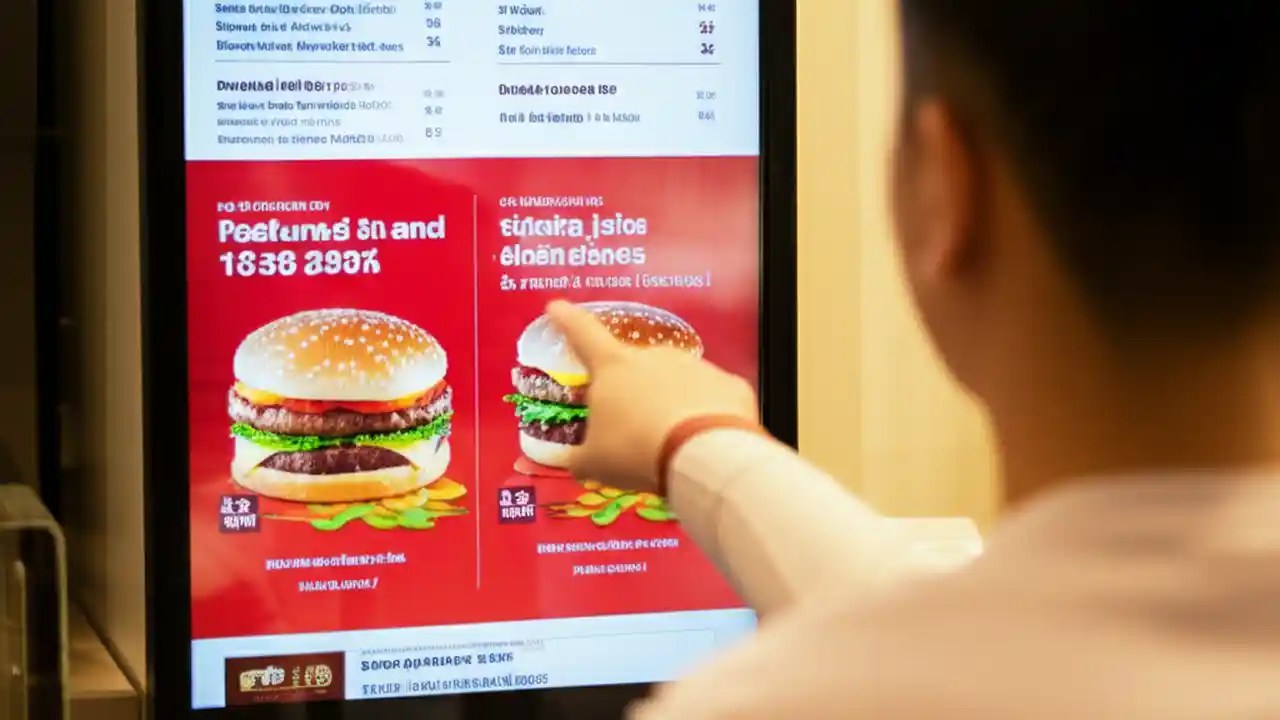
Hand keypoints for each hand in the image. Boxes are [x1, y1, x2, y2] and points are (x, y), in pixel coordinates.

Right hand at [546, 300, 758, 492]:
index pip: (583, 334)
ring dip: (672, 405)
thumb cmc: (636, 452)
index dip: (567, 320)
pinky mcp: (730, 385)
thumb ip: (581, 457)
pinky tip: (705, 441)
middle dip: (634, 393)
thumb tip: (576, 463)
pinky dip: (707, 416)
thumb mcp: (595, 462)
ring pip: (678, 383)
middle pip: (636, 369)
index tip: (558, 306)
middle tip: (634, 430)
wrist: (704, 456)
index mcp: (613, 367)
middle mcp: (655, 356)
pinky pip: (713, 399)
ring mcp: (696, 366)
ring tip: (672, 443)